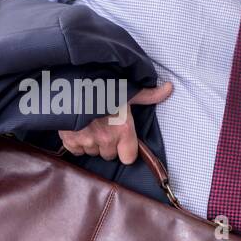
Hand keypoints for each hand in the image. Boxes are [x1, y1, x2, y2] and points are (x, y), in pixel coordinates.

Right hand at [58, 81, 172, 162]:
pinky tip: (78, 128)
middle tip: (104, 126)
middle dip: (108, 144)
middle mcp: (106, 138)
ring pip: (93, 152)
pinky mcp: (70, 141)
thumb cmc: (102, 85)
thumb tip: (169, 88)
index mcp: (123, 129)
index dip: (126, 149)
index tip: (122, 139)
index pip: (129, 158)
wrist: (71, 82)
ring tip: (90, 125)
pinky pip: (77, 151)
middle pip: (109, 155)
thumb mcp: (127, 90)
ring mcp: (87, 141)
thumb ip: (148, 95)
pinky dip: (76, 142)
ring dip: (92, 143)